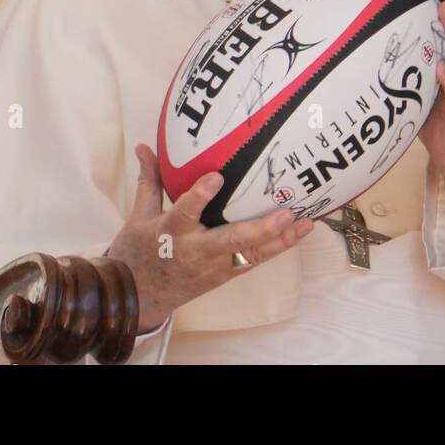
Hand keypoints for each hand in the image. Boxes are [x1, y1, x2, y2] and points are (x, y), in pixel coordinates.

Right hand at [105, 144, 313, 331]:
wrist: (137, 298)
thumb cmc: (138, 252)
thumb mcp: (139, 216)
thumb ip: (149, 180)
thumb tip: (144, 147)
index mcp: (171, 233)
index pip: (186, 212)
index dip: (200, 195)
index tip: (216, 176)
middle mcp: (196, 251)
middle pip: (231, 242)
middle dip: (260, 229)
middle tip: (285, 214)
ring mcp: (213, 267)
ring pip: (251, 255)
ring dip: (280, 240)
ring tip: (306, 223)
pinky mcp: (225, 275)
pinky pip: (254, 262)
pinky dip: (277, 248)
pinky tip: (298, 233)